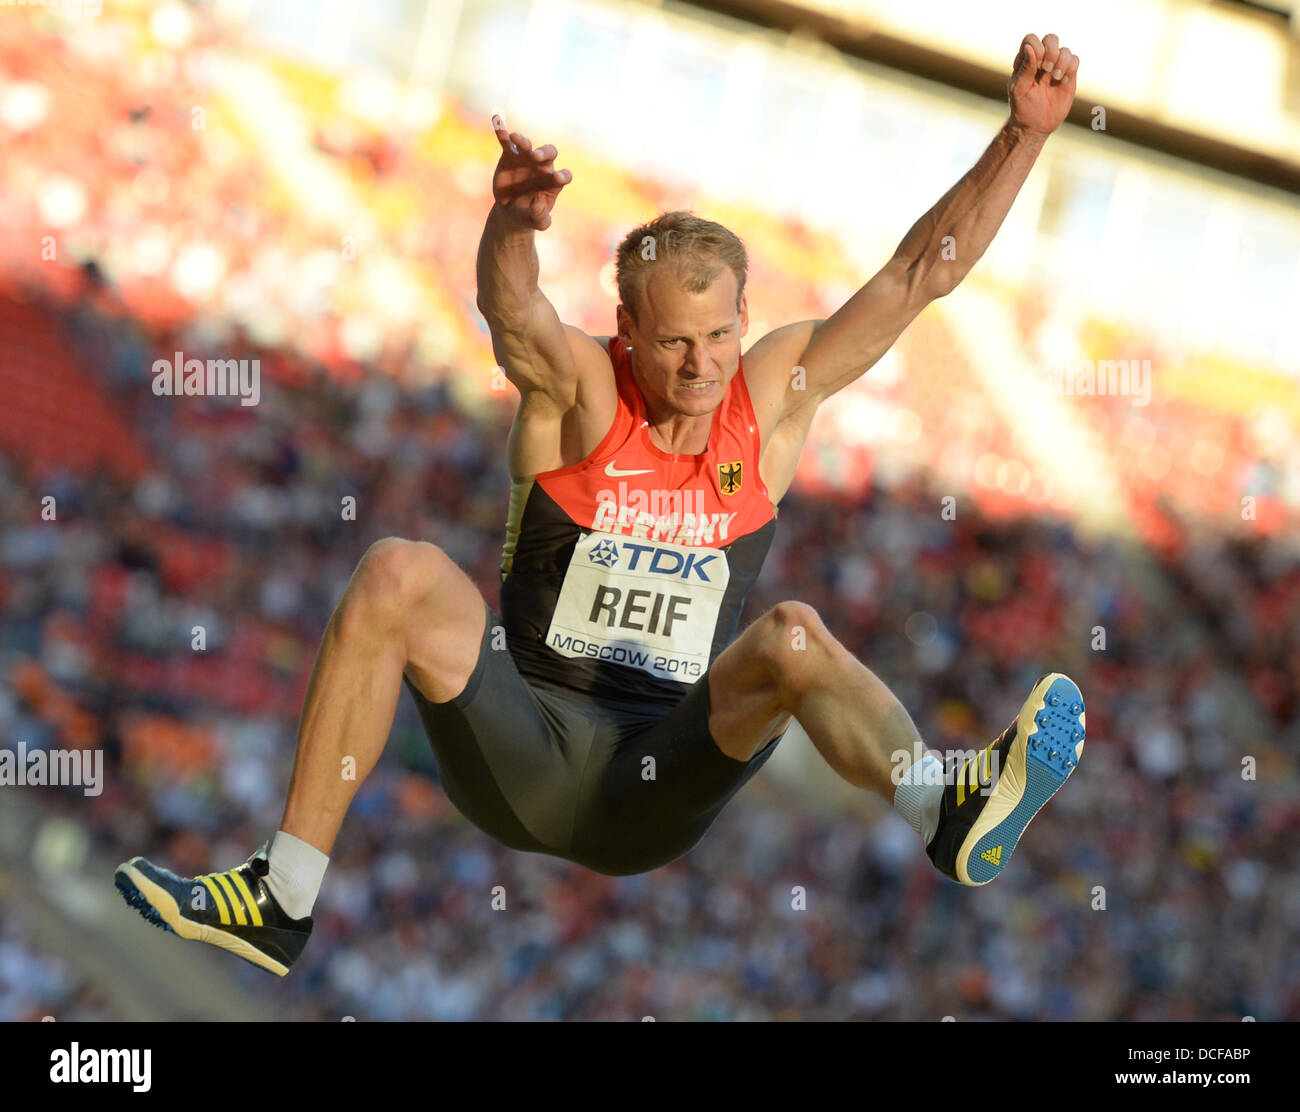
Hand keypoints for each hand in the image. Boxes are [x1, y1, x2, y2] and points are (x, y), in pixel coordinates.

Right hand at [490, 114, 571, 230]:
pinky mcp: (510, 155)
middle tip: (536, 156)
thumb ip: (540, 217)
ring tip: (516, 138)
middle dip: (543, 153)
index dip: (562, 175)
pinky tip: (496, 120)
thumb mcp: (537, 222)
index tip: (557, 178)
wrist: (511, 210)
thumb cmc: (529, 215)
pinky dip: (502, 131)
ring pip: (527, 145)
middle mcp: (543, 167)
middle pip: (549, 153)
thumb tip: (539, 204)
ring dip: (523, 140)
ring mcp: (526, 159)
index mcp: (554, 182)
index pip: (563, 175)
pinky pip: (506, 141)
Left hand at [1008, 33, 1078, 136]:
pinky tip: (1064, 82)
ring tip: (1056, 78)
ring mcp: (1056, 66)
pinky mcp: (1069, 74)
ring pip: (1065, 49)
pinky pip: (1075, 59)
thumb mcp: (1018, 90)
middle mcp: (1041, 60)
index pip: (1031, 39)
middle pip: (1051, 38)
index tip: (1036, 67)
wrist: (1036, 125)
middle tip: (1047, 70)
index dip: (1036, 48)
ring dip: (1062, 62)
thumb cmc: (1023, 108)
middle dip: (1051, 52)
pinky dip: (1071, 68)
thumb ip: (1025, 69)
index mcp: (1025, 61)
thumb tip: (1029, 47)